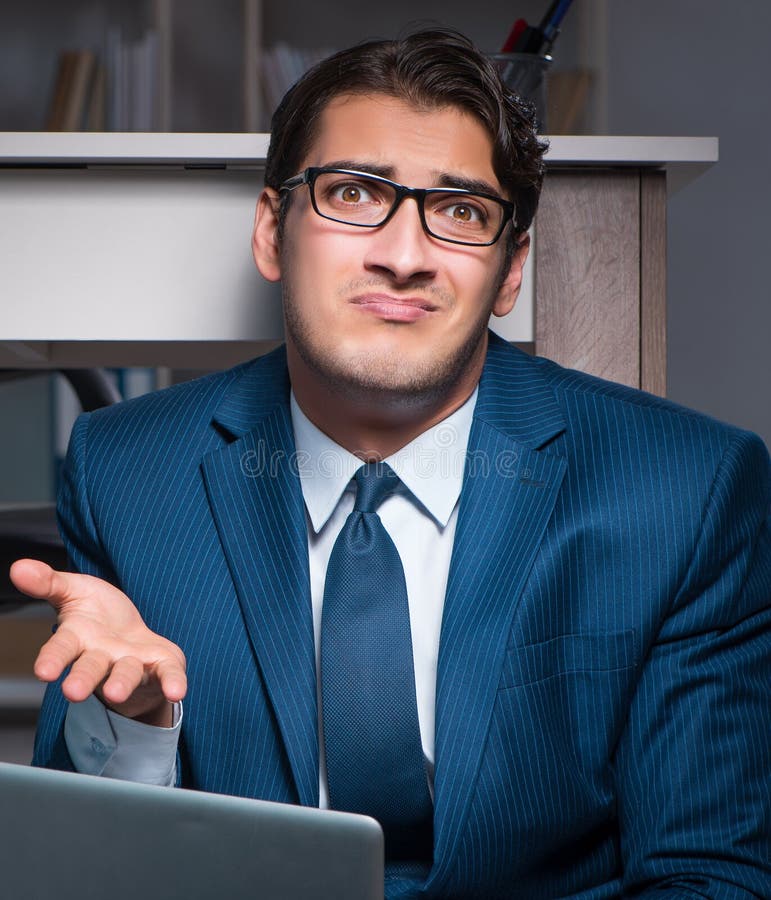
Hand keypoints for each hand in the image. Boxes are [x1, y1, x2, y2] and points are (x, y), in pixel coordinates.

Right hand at [9, 559, 186, 727]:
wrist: (130, 634)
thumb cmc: (96, 614)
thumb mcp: (73, 590)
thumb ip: (48, 582)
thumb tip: (17, 567)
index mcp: (78, 638)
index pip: (61, 648)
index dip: (52, 659)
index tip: (43, 671)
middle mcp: (102, 656)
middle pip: (91, 668)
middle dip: (83, 679)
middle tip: (73, 692)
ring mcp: (131, 663)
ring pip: (125, 674)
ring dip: (120, 683)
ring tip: (115, 692)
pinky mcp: (159, 665)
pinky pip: (167, 674)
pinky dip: (172, 682)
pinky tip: (176, 691)